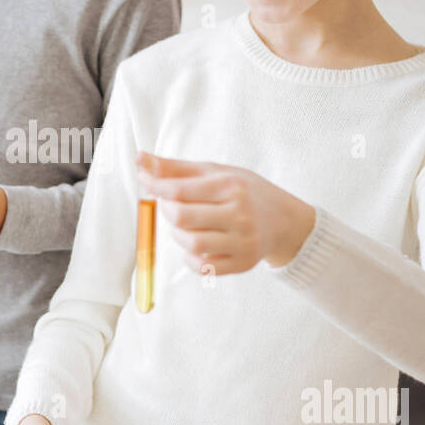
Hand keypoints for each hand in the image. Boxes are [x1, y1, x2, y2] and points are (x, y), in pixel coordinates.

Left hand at [135, 151, 314, 273]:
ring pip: (190, 244)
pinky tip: (197, 244)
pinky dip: (190, 256)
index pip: (180, 189)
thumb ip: (176, 168)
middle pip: (181, 218)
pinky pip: (201, 266)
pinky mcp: (241, 264)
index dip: (154, 185)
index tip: (144, 180)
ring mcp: (242, 242)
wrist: (284, 221)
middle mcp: (240, 215)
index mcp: (232, 187)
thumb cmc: (244, 191)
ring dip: (177, 234)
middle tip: (171, 204)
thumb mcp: (215, 172)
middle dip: (167, 209)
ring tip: (185, 225)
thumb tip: (140, 159)